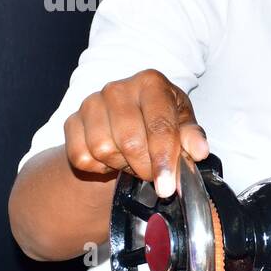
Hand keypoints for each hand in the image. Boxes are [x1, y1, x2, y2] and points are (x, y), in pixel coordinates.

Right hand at [64, 69, 208, 197]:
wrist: (124, 123)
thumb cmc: (160, 121)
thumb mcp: (183, 125)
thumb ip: (192, 137)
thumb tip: (199, 150)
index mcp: (151, 83)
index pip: (159, 126)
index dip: (165, 160)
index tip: (168, 186)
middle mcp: (118, 88)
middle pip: (131, 142)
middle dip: (145, 167)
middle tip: (154, 173)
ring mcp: (91, 103)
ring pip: (103, 149)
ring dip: (122, 165)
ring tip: (133, 159)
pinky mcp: (71, 121)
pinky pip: (82, 157)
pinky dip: (98, 167)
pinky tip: (112, 158)